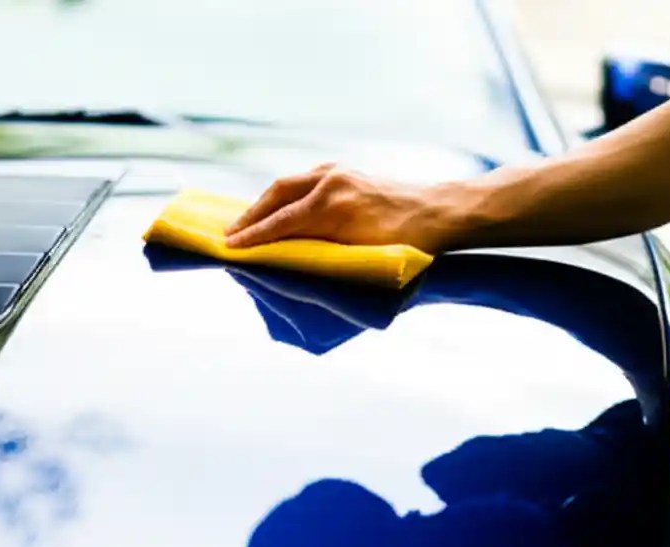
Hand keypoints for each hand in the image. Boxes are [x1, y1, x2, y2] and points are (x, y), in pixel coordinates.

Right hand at [224, 164, 472, 253]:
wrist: (440, 211)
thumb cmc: (407, 240)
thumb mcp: (361, 252)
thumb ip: (321, 249)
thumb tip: (288, 253)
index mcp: (331, 206)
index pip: (280, 222)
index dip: (253, 237)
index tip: (229, 247)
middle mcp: (330, 182)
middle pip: (277, 195)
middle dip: (251, 215)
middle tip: (229, 233)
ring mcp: (338, 173)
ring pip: (289, 184)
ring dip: (266, 202)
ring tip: (247, 220)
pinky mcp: (346, 171)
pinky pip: (306, 179)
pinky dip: (287, 193)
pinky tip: (282, 204)